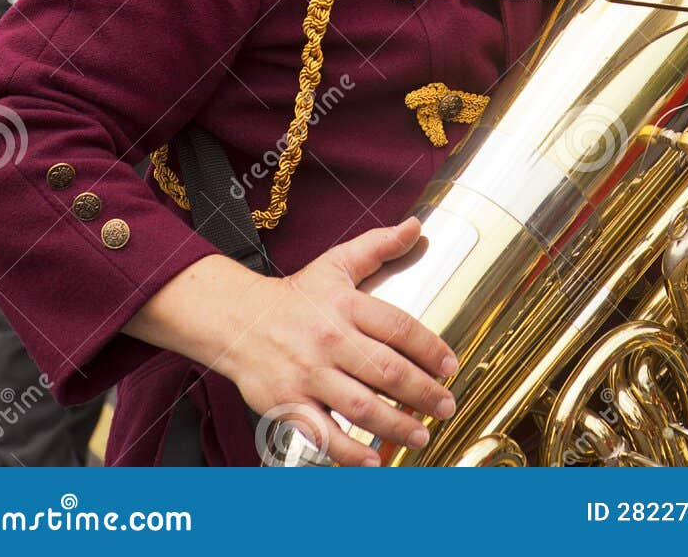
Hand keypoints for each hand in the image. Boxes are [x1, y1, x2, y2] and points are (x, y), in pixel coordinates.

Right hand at [215, 217, 457, 466]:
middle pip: (386, 370)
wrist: (236, 318)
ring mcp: (308, 374)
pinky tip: (374, 461)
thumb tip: (416, 226)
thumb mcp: (336, 263)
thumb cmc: (295, 296)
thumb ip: (378, 246)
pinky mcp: (288, 403)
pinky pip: (323, 435)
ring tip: (421, 436)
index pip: (398, 327)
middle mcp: (329, 339)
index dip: (430, 348)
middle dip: (423, 393)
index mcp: (345, 304)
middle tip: (447, 407)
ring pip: (361, 406)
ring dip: (396, 426)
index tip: (450, 366)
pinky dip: (350, 453)